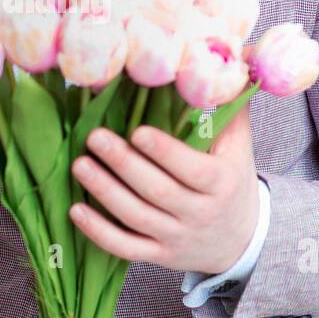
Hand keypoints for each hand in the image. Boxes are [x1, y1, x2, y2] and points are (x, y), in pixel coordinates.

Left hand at [69, 103, 258, 274]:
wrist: (242, 241)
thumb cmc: (232, 181)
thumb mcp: (239, 147)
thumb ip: (230, 108)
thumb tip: (227, 62)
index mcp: (220, 183)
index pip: (190, 168)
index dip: (163, 151)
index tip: (137, 131)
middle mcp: (199, 213)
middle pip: (158, 191)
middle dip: (124, 164)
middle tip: (95, 137)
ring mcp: (177, 238)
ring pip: (137, 218)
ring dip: (105, 192)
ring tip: (80, 165)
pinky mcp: (159, 255)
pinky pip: (125, 248)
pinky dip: (99, 233)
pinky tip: (76, 211)